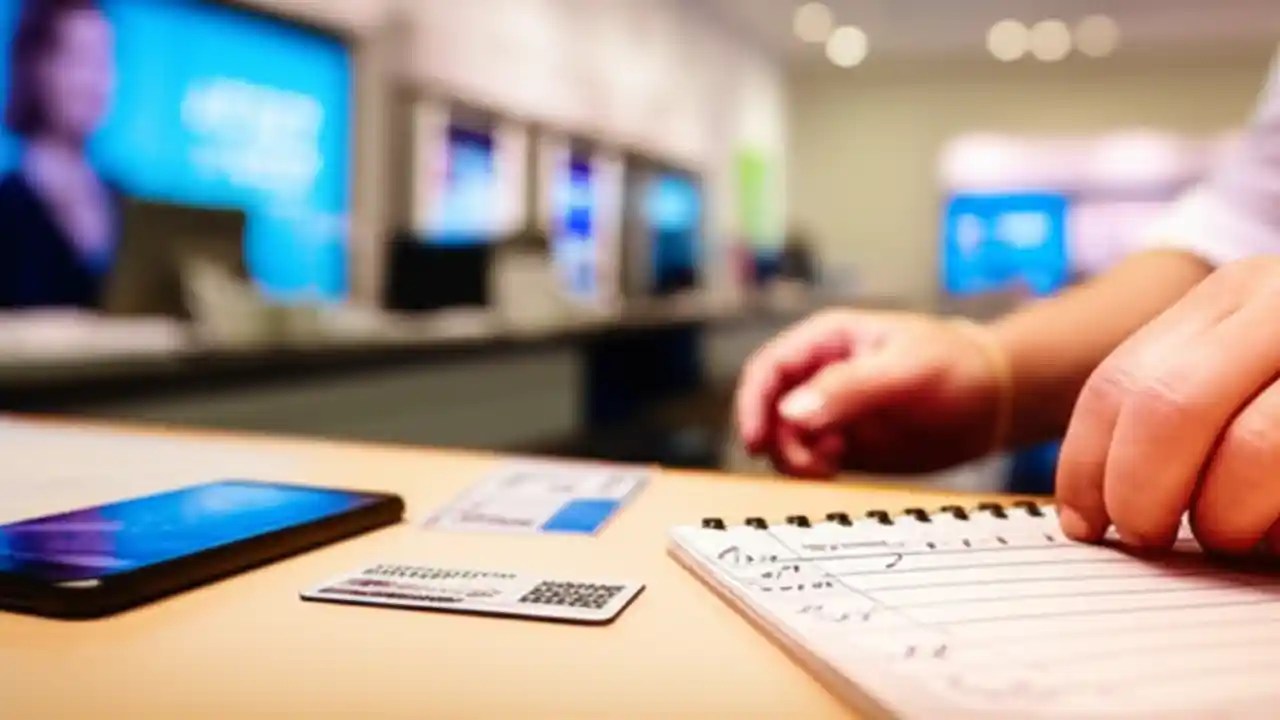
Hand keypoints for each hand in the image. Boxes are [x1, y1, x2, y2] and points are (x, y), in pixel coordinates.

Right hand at [735, 310, 1005, 476]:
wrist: (997, 402)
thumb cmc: (956, 367)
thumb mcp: (904, 371)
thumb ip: (848, 388)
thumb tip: (791, 413)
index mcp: (827, 341)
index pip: (770, 368)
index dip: (754, 403)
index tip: (756, 440)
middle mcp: (820, 374)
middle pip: (770, 407)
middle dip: (775, 437)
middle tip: (803, 463)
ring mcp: (830, 410)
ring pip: (785, 437)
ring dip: (794, 457)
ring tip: (827, 466)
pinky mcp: (845, 442)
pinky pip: (809, 458)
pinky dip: (812, 468)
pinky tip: (836, 468)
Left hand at [1057, 256, 1279, 553]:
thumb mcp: (1246, 360)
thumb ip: (1181, 397)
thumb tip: (1088, 505)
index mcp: (1232, 296)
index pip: (1120, 382)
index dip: (1085, 465)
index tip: (1082, 523)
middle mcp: (1279, 306)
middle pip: (1168, 407)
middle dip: (1139, 494)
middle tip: (1145, 538)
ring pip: (1252, 449)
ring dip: (1223, 519)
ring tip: (1229, 537)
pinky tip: (1279, 532)